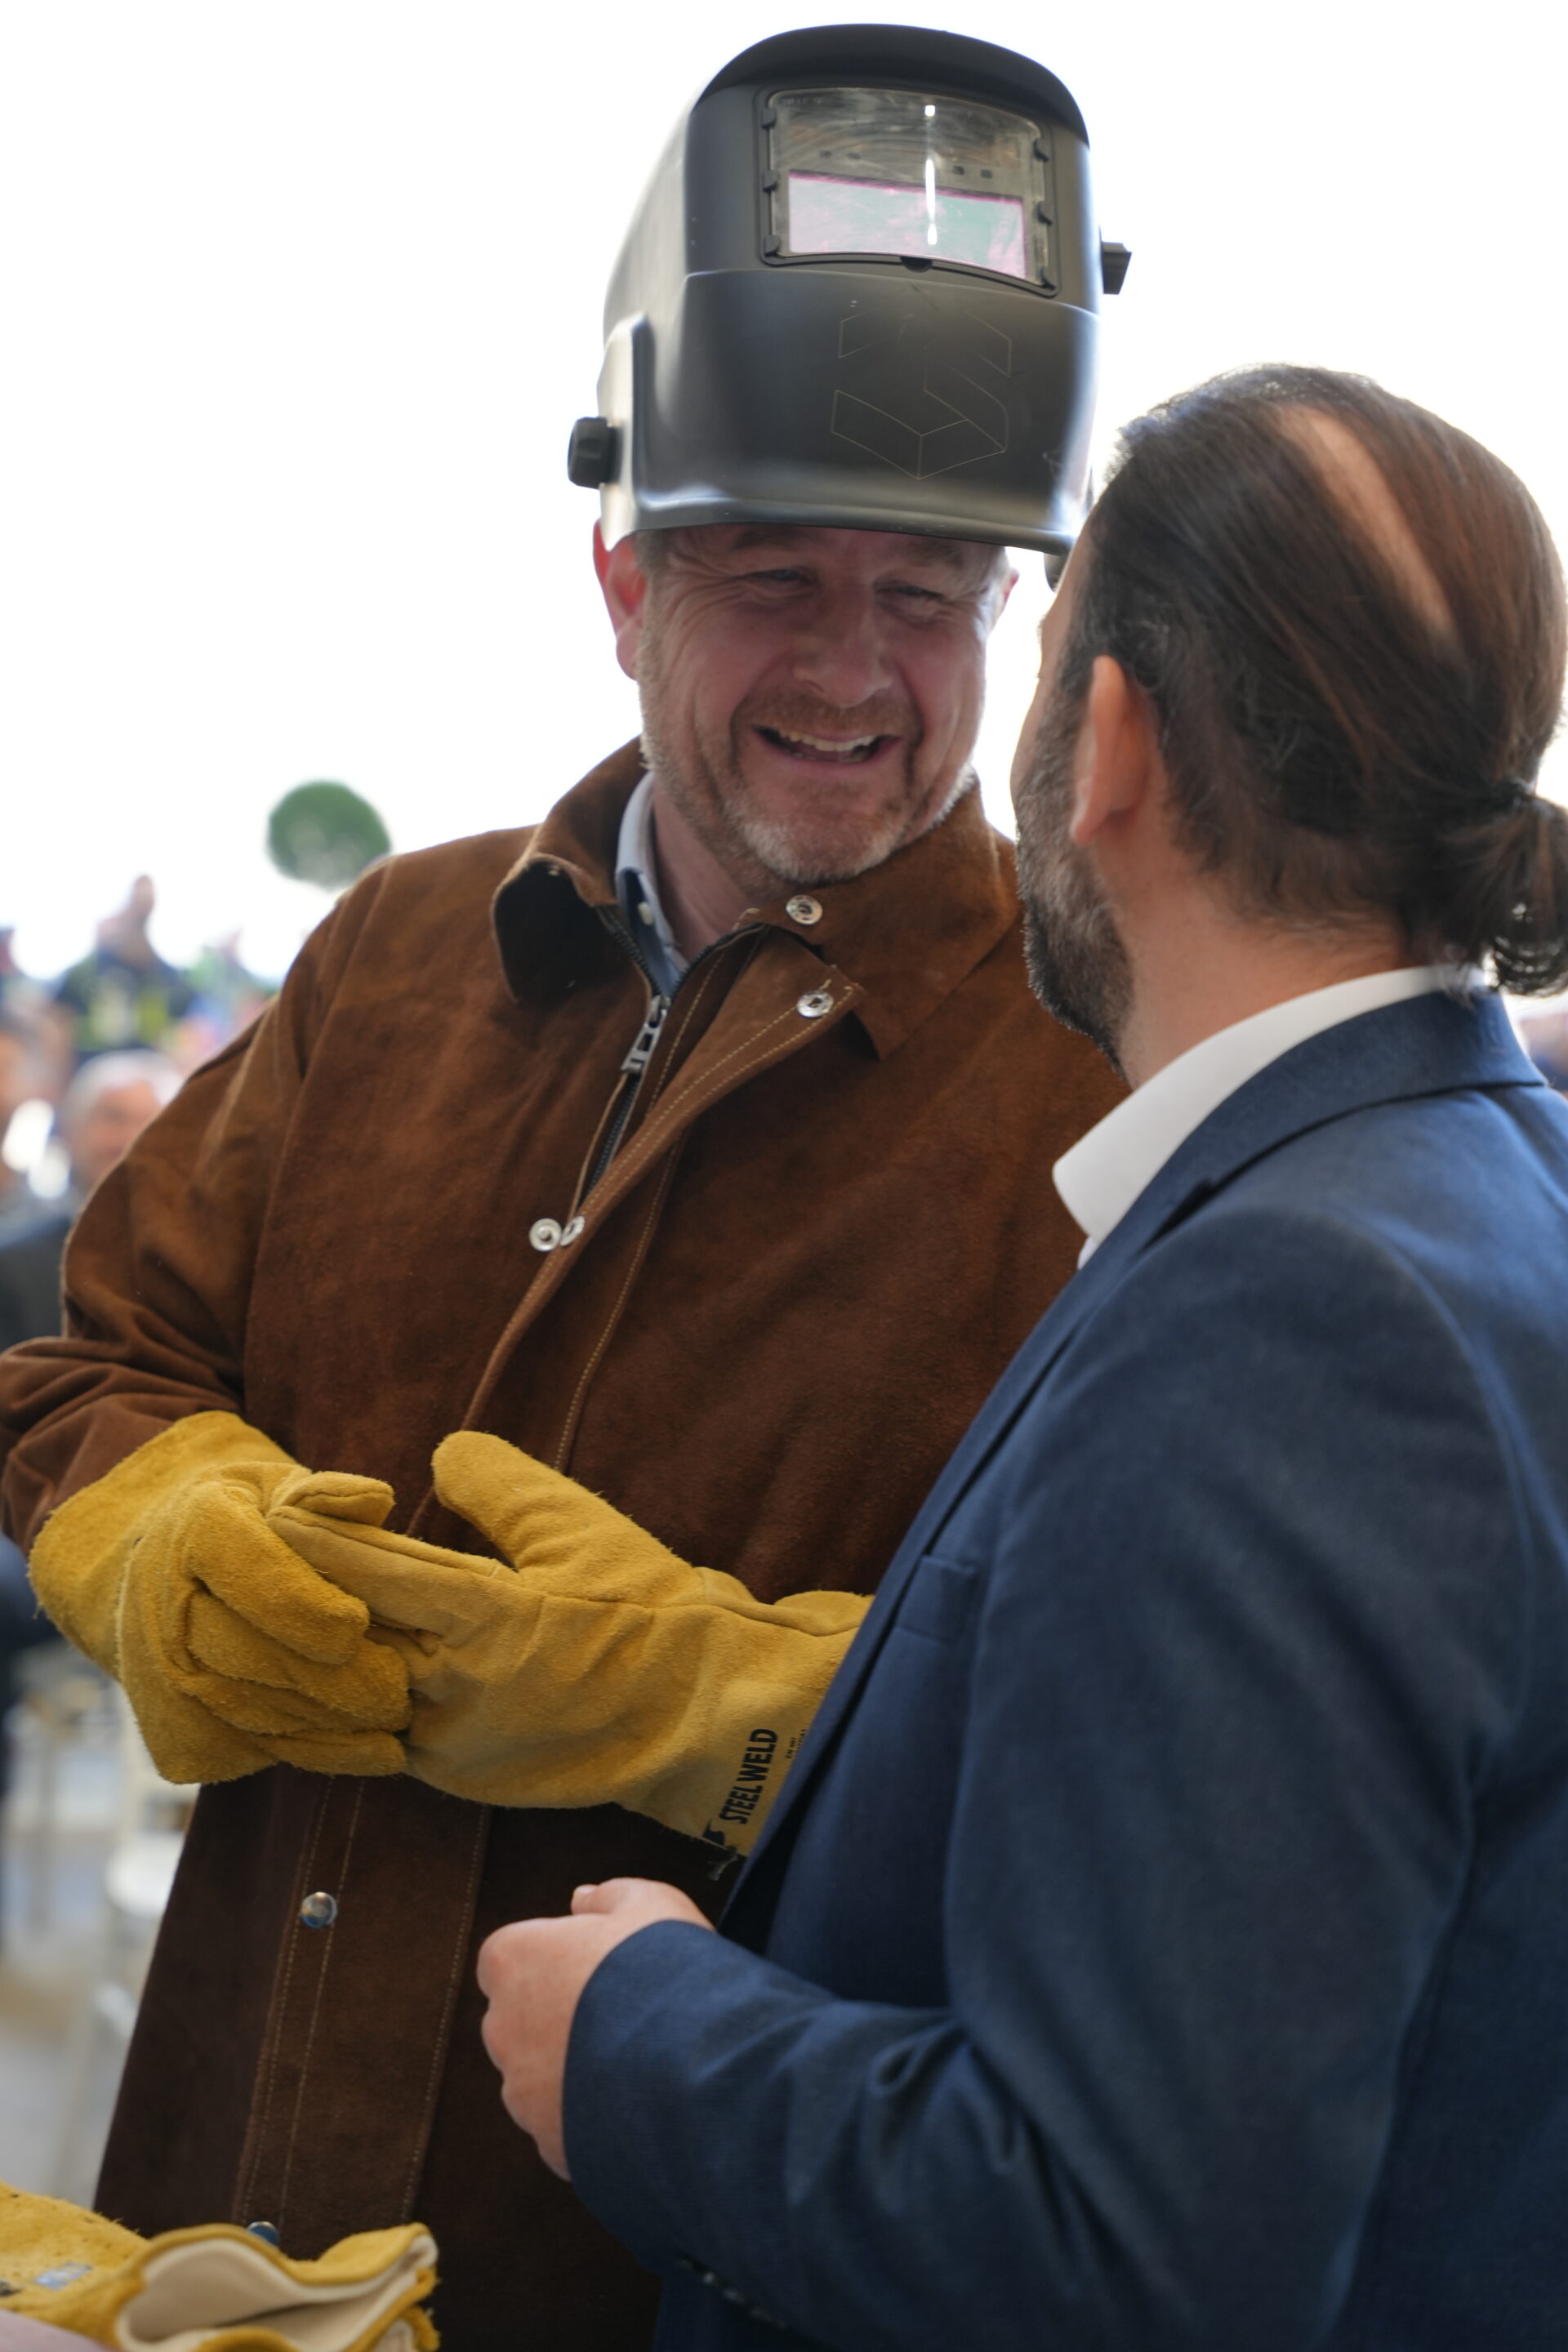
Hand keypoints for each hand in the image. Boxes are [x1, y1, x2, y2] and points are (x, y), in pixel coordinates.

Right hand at [28, 1407, 411, 1784]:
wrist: (164, 1574)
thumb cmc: (249, 1522)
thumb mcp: (280, 1489)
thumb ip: (328, 1497)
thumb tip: (376, 1500)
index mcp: (199, 1529)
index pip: (254, 1576)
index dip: (308, 1608)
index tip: (358, 1624)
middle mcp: (166, 1606)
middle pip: (252, 1656)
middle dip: (332, 1679)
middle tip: (397, 1690)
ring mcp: (162, 1675)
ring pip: (251, 1712)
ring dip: (327, 1723)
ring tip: (392, 1720)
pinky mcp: (174, 1731)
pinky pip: (246, 1750)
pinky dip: (310, 1753)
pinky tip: (369, 1749)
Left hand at [278, 1431, 867, 1846]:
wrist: (701, 1718)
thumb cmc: (650, 1611)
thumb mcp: (581, 1526)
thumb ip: (500, 1486)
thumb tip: (439, 1454)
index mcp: (486, 1621)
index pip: (371, 1570)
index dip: (317, 1533)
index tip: (274, 1502)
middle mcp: (455, 1692)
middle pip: (341, 1640)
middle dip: (293, 1598)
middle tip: (251, 1557)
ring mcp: (451, 1745)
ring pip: (345, 1701)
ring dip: (304, 1661)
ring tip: (261, 1622)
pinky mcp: (457, 1779)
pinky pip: (371, 1740)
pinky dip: (337, 1707)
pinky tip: (313, 1680)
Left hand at [477, 1878, 712, 2176]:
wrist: (688, 2068)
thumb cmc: (663, 1971)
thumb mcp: (650, 1903)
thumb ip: (609, 1896)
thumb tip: (582, 1899)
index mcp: (513, 1960)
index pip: (511, 1956)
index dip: (555, 1957)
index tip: (599, 1963)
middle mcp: (503, 2029)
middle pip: (523, 2019)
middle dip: (562, 2016)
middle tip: (624, 2011)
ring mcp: (522, 2094)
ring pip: (543, 2078)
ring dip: (577, 2070)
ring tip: (642, 2061)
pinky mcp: (549, 2145)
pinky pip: (568, 2127)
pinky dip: (594, 2118)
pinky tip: (642, 2103)